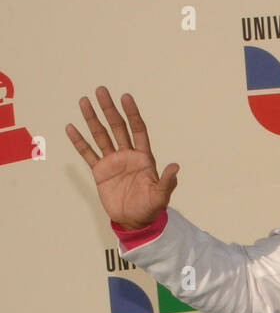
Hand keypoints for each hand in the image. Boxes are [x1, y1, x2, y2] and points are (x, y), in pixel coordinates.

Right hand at [66, 87, 178, 228]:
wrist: (134, 222)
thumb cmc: (150, 208)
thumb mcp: (160, 196)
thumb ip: (167, 182)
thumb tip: (175, 166)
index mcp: (143, 157)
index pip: (138, 130)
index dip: (132, 114)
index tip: (126, 97)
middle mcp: (127, 155)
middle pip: (117, 127)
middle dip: (109, 109)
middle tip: (101, 90)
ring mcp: (112, 162)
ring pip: (101, 136)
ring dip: (92, 119)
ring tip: (84, 101)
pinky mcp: (100, 172)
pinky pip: (88, 153)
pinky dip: (79, 141)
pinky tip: (71, 127)